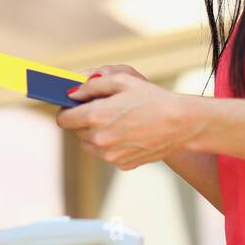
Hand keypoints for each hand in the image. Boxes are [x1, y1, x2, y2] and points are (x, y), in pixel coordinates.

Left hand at [55, 65, 201, 169]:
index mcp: (95, 117)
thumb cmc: (151, 98)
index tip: (75, 105)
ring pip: (89, 145)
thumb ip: (90, 86)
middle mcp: (99, 140)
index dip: (67, 110)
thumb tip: (71, 93)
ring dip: (96, 133)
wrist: (180, 123)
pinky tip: (129, 132)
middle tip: (104, 109)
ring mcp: (110, 155)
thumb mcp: (121, 81)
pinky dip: (112, 144)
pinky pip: (107, 154)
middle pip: (76, 132)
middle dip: (84, 120)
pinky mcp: (122, 164)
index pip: (63, 119)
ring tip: (118, 120)